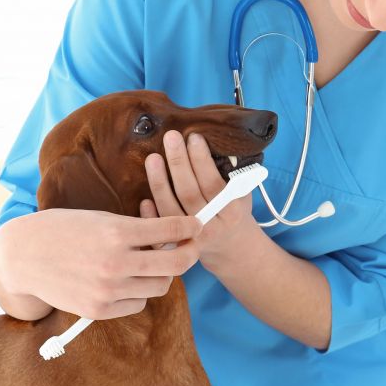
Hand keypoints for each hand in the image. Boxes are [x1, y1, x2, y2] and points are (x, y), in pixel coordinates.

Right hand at [0, 208, 201, 319]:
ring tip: (152, 263)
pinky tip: (126, 281)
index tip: (197, 225)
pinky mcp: (99, 310)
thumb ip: (134, 229)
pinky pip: (137, 304)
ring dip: (162, 274)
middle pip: (175, 265)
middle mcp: (116, 263)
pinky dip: (138, 293)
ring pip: (159, 286)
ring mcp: (108, 290)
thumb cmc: (63, 230)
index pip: (171, 229)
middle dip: (189, 254)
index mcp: (117, 232)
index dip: (191, 227)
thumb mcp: (100, 218)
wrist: (23, 256)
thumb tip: (170, 236)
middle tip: (190, 248)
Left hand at [141, 130, 259, 265]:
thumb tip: (213, 146)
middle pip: (189, 193)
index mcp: (231, 212)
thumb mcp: (242, 196)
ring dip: (159, 183)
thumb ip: (233, 177)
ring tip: (153, 158)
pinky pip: (159, 230)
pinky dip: (151, 214)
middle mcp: (210, 226)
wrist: (231, 248)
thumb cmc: (234, 212)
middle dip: (179, 163)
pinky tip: (143, 197)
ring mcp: (191, 238)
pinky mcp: (175, 246)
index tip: (194, 137)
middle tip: (170, 137)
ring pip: (170, 210)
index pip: (214, 183)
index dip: (202, 161)